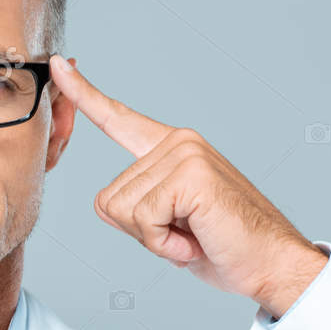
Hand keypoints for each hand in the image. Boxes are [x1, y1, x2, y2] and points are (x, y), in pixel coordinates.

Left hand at [49, 54, 327, 318]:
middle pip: (109, 198)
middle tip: (185, 234)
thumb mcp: (167, 222)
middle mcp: (178, 143)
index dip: (84, 95)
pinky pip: (143, 220)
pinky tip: (194, 240)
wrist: (272, 264)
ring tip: (194, 235)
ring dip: (154, 238)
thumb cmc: (224, 245)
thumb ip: (136, 205)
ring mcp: (185, 155)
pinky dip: (164, 243)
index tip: (58, 65)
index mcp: (171, 148)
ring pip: (123, 211)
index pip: (118, 119)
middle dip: (141, 231)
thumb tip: (106, 203)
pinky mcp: (190, 175)